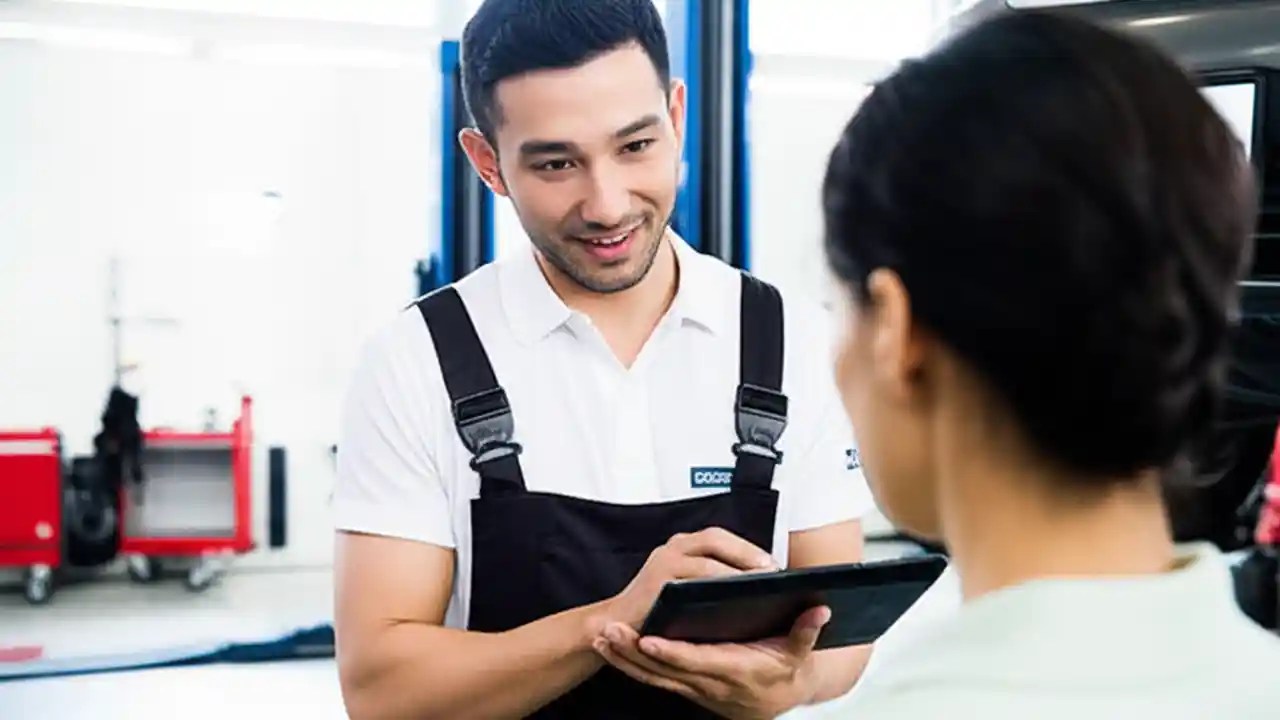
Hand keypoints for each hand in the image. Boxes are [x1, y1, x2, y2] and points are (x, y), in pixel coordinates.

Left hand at [594, 606, 830, 719]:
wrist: (780, 701)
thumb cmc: (788, 670)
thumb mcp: (801, 653)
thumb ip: (807, 632)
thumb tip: (820, 610)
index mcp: (735, 670)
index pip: (698, 662)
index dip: (673, 653)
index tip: (649, 639)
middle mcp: (710, 683)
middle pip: (665, 670)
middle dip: (633, 652)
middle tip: (607, 632)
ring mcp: (694, 687)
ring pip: (652, 676)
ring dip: (623, 659)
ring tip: (598, 638)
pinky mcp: (685, 686)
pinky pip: (652, 677)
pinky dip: (629, 665)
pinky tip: (608, 649)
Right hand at [602, 527, 776, 630]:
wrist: (618, 626)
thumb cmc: (657, 609)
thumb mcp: (686, 587)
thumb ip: (711, 580)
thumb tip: (755, 583)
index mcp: (683, 546)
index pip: (720, 537)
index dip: (747, 547)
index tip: (774, 564)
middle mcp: (673, 547)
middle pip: (716, 537)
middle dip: (746, 551)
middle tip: (772, 569)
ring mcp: (664, 559)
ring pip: (708, 553)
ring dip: (737, 565)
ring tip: (761, 580)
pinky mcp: (658, 578)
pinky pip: (695, 574)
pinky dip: (718, 580)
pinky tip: (734, 593)